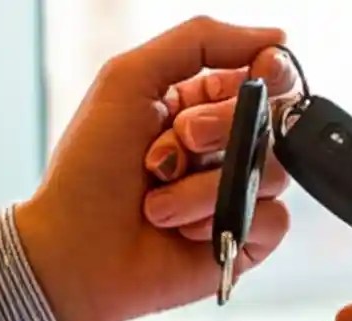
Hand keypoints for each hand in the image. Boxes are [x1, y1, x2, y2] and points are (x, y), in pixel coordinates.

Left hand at [14, 17, 290, 320]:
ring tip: (157, 202)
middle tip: (172, 148)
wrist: (75, 252)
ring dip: (205, 186)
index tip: (261, 73)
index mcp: (200, 106)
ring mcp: (237, 195)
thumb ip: (199, 41)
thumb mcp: (129, 79)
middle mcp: (223, 149)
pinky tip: (184, 232)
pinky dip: (224, 220)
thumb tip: (276, 37)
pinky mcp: (246, 240)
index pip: (263, 76)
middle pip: (271, 121)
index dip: (269, 73)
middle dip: (218, 130)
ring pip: (271, 171)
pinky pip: (274, 219)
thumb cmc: (89, 170)